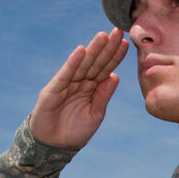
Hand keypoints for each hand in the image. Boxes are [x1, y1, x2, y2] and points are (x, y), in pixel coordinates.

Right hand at [29, 28, 129, 148]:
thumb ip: (103, 95)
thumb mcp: (95, 114)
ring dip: (92, 50)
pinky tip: (81, 51)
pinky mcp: (53, 90)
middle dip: (106, 47)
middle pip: (96, 62)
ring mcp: (66, 84)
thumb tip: (115, 76)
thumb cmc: (74, 131)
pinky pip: (65, 75)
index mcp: (92, 88)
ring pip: (82, 65)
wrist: (54, 146)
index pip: (105, 69)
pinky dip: (73, 63)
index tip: (125, 43)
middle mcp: (80, 83)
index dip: (115, 56)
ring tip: (102, 36)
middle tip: (117, 31)